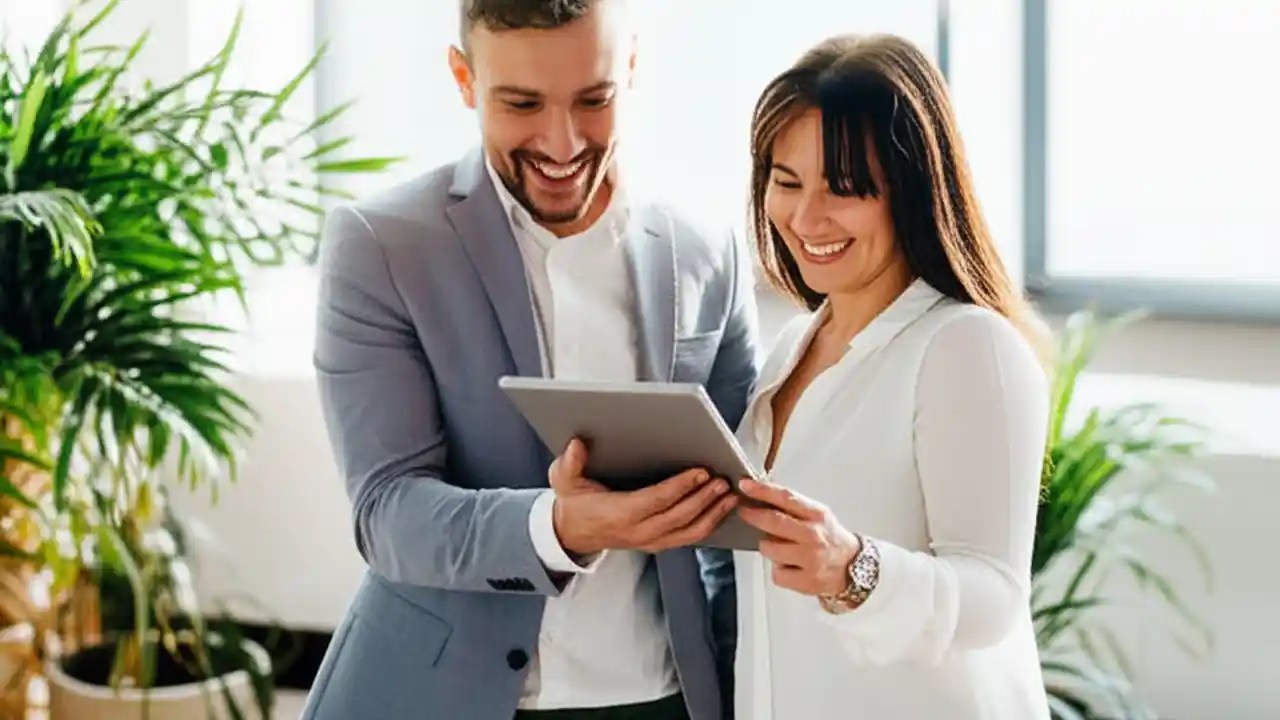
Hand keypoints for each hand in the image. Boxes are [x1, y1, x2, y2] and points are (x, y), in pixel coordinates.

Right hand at [548, 438, 738, 555]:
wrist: (572, 534)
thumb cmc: (574, 505)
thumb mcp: (564, 482)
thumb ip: (569, 463)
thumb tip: (576, 444)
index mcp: (618, 514)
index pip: (656, 500)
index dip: (680, 487)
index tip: (700, 472)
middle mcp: (638, 531)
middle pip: (680, 517)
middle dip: (704, 499)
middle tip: (723, 480)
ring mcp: (650, 540)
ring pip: (689, 531)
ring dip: (713, 513)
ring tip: (730, 495)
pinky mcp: (658, 543)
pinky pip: (689, 537)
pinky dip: (708, 524)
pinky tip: (721, 509)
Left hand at [737, 478, 859, 596]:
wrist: (853, 566)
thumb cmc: (830, 538)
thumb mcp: (818, 515)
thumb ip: (793, 507)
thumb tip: (760, 498)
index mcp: (817, 515)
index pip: (786, 497)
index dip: (762, 491)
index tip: (745, 485)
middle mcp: (814, 536)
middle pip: (774, 522)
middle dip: (753, 515)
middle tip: (744, 512)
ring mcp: (810, 559)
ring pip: (770, 549)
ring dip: (768, 547)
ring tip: (780, 547)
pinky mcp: (806, 580)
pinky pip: (776, 573)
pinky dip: (778, 569)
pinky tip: (790, 566)